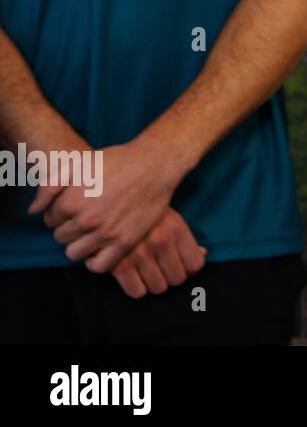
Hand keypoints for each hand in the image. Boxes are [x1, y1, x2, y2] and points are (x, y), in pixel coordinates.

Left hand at [29, 137, 182, 273]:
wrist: (154, 165)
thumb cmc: (117, 161)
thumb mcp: (79, 163)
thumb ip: (50, 185)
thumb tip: (33, 211)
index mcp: (70, 202)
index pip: (49, 220)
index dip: (60, 214)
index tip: (74, 207)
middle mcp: (85, 220)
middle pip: (61, 237)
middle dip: (69, 228)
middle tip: (86, 218)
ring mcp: (105, 233)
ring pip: (74, 253)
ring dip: (79, 244)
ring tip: (92, 232)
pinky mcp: (125, 242)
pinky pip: (99, 266)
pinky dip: (95, 261)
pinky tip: (99, 249)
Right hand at [110, 208, 206, 298]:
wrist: (102, 201)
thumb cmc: (138, 211)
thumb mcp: (166, 216)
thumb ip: (184, 236)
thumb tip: (203, 254)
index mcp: (175, 227)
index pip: (195, 264)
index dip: (189, 268)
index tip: (180, 265)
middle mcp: (160, 240)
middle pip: (177, 278)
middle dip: (169, 275)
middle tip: (159, 267)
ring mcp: (139, 253)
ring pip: (158, 287)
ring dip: (152, 282)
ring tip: (144, 269)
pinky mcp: (118, 264)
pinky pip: (137, 292)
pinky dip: (134, 287)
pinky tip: (130, 273)